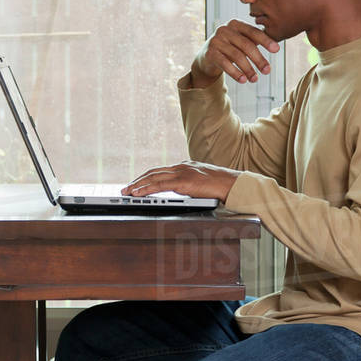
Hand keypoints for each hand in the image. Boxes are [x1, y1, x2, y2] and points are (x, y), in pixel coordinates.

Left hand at [122, 161, 239, 200]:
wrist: (234, 184)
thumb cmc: (222, 186)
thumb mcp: (202, 182)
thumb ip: (190, 184)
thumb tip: (182, 191)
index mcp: (185, 166)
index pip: (160, 170)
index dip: (146, 177)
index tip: (136, 183)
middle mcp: (181, 167)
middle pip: (153, 172)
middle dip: (137, 180)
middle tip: (125, 188)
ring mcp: (182, 173)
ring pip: (153, 177)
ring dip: (137, 185)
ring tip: (127, 192)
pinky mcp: (184, 182)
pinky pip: (160, 185)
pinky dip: (146, 189)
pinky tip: (138, 194)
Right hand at [190, 19, 279, 86]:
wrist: (206, 58)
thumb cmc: (229, 48)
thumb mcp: (241, 42)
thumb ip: (255, 41)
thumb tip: (276, 47)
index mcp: (235, 24)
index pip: (253, 32)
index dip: (266, 41)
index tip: (277, 50)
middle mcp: (224, 30)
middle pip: (246, 45)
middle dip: (258, 59)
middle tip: (267, 71)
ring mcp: (215, 40)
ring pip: (237, 56)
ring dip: (248, 69)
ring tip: (255, 79)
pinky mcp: (209, 53)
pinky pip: (225, 64)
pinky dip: (235, 73)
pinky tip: (243, 80)